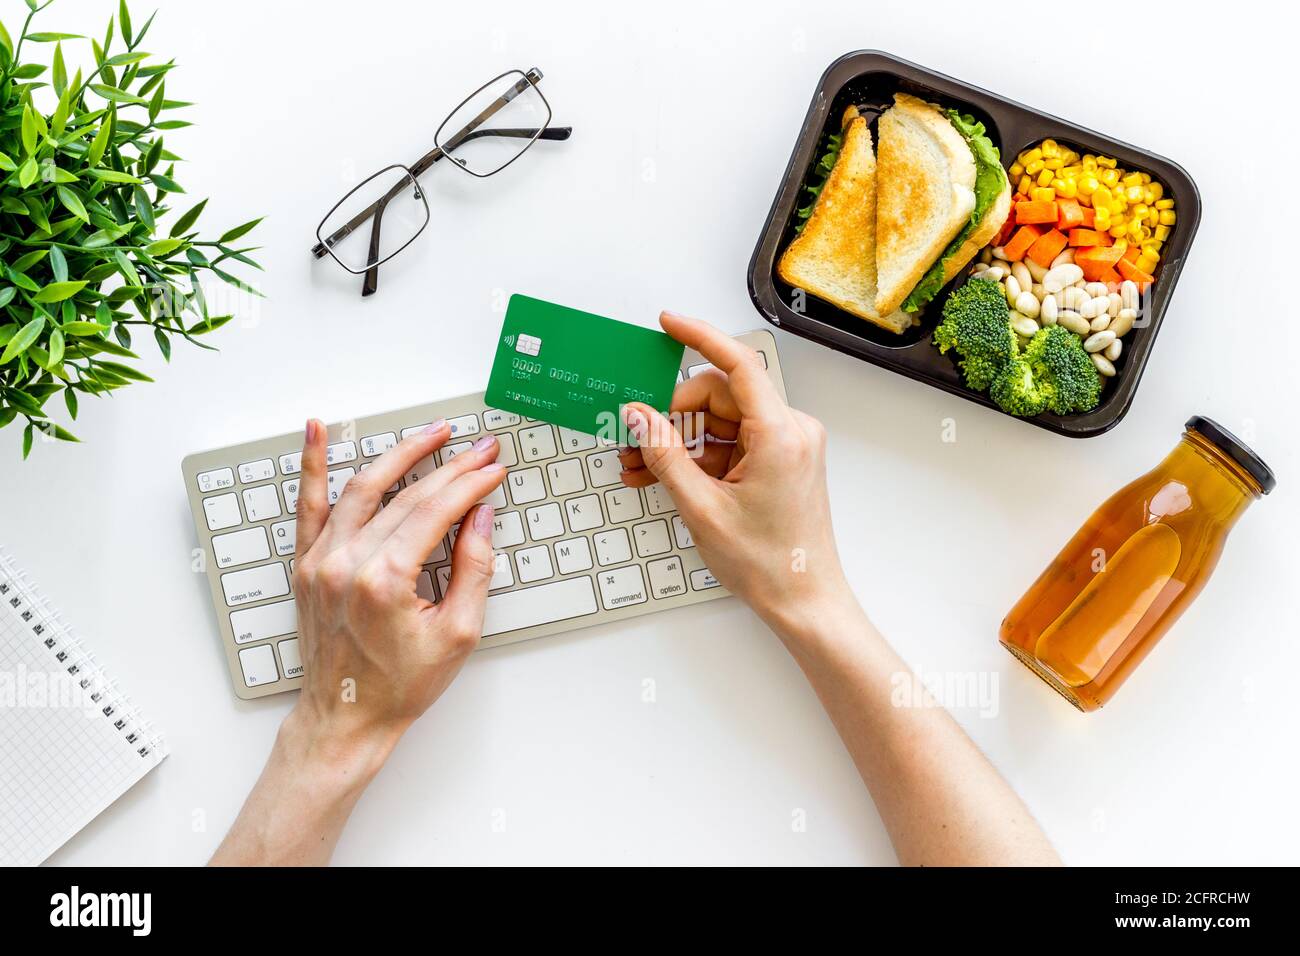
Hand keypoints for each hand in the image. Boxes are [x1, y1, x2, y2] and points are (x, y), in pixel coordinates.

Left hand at [290, 418, 506, 756]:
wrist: (346, 718)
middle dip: (449, 467)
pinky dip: (310, 465)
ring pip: (362, 488)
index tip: (493, 469)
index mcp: (384, 582)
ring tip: (431, 432)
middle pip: (406, 496)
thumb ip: (474, 569)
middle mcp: (346, 564)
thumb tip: (481, 518)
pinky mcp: (306, 565)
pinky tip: (315, 431)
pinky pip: (307, 505)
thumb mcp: (458, 633)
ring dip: (399, 453)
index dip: (470, 484)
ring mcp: (320, 561)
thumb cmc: (399, 686)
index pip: (435, 512)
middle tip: (479, 450)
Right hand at [618, 312, 847, 632]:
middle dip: (673, 413)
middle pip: (720, 396)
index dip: (699, 337)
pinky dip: (699, 457)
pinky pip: (733, 443)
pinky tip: (665, 476)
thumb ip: (665, 455)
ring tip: (640, 466)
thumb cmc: (770, 564)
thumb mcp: (702, 508)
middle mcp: (791, 432)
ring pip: (722, 421)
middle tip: (635, 437)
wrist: (805, 601)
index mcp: (781, 435)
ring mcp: (788, 446)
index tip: (669, 324)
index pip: (737, 364)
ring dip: (680, 440)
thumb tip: (639, 417)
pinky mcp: (780, 461)